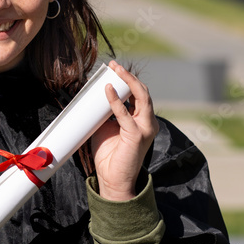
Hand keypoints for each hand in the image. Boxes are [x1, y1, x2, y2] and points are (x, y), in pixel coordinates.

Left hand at [90, 60, 158, 201]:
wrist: (111, 179)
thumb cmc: (108, 154)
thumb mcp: (105, 126)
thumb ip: (105, 111)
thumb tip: (96, 95)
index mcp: (141, 120)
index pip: (138, 95)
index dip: (127, 80)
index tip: (114, 68)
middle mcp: (147, 122)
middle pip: (142, 92)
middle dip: (128, 76)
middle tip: (114, 65)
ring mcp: (145, 128)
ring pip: (141, 97)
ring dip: (128, 81)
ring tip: (115, 71)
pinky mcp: (137, 136)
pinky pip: (125, 114)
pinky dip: (116, 101)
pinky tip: (108, 90)